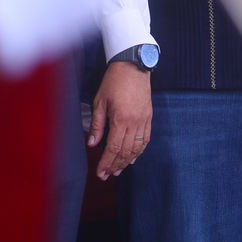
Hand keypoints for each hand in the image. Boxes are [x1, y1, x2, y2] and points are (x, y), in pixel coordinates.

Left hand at [89, 61, 152, 180]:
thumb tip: (92, 144)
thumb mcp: (100, 101)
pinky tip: (133, 158)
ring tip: (118, 170)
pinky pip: (146, 139)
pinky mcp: (149, 117)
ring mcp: (143, 120)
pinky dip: (139, 151)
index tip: (100, 173)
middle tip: (107, 175)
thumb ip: (97, 124)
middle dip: (115, 165)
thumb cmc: (113, 81)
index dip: (106, 162)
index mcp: (120, 119)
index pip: (113, 148)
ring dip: (127, 161)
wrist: (133, 66)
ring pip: (137, 148)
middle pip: (125, 151)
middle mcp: (134, 122)